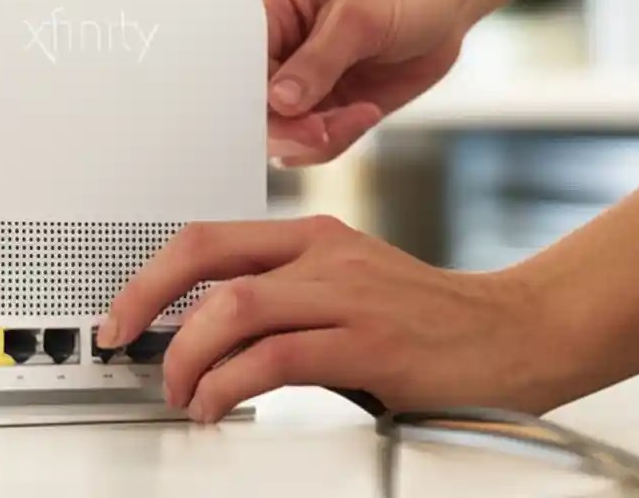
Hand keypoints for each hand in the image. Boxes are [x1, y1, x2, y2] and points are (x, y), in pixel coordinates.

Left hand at [96, 217, 566, 422]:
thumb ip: (285, 294)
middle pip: (206, 258)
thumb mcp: (348, 284)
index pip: (209, 238)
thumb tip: (205, 330)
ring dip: (188, 353)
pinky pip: (276, 357)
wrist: (516, 332)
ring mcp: (347, 295)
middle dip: (146, 300)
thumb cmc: (428, 317)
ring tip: (180, 389)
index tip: (122, 311)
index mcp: (313, 236)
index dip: (151, 274)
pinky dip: (231, 383)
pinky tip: (219, 402)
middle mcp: (324, 254)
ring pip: (234, 307)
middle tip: (124, 342)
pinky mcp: (370, 344)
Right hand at [261, 0, 471, 166]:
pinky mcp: (321, 103)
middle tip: (323, 130)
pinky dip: (334, 140)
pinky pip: (309, 141)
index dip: (254, 92)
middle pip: (251, 103)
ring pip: (279, 130)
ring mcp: (296, 78)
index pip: (238, 60)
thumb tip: (279, 103)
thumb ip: (317, 62)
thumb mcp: (360, 18)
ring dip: (315, 137)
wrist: (449, 0)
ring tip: (359, 115)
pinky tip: (365, 112)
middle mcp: (274, 44)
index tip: (289, 111)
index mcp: (268, 5)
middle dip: (287, 126)